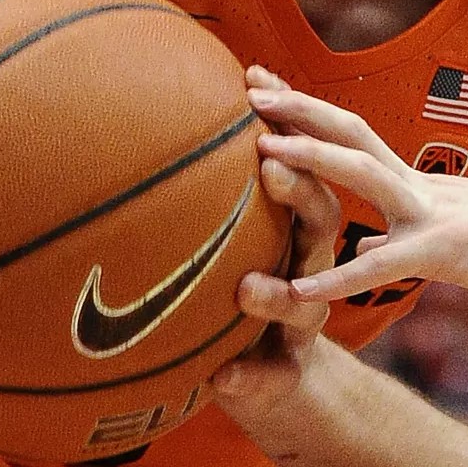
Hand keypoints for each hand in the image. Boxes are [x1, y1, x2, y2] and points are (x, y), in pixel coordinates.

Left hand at [205, 69, 344, 427]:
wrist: (269, 378)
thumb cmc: (232, 286)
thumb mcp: (224, 237)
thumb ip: (203, 193)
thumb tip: (144, 112)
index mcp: (293, 226)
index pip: (303, 165)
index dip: (289, 127)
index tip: (258, 88)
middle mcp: (307, 266)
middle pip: (322, 220)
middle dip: (300, 193)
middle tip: (269, 167)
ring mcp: (301, 323)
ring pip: (306, 305)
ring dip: (278, 295)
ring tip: (246, 290)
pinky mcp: (283, 375)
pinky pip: (271, 378)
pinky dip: (249, 377)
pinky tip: (224, 378)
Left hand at [249, 82, 467, 301]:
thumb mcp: (460, 230)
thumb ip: (410, 233)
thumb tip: (369, 243)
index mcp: (419, 181)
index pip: (352, 132)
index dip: (306, 108)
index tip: (264, 84)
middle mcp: (419, 186)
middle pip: (348, 132)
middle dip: (296, 108)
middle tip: (247, 86)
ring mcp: (433, 215)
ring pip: (362, 175)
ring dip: (310, 160)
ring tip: (258, 152)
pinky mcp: (448, 253)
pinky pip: (383, 264)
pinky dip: (338, 277)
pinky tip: (298, 290)